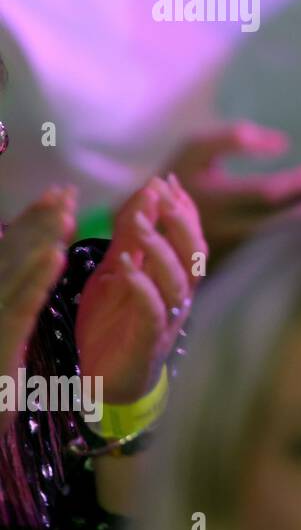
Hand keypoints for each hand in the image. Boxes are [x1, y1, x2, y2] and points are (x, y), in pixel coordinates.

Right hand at [0, 186, 75, 434]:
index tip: (59, 195)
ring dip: (39, 241)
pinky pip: (19, 309)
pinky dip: (35, 281)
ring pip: (15, 275)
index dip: (33, 224)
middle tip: (66, 191)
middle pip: (13, 258)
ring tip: (66, 213)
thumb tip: (35, 263)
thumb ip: (14, 300)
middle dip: (39, 222)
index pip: (11, 257)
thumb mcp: (3, 338)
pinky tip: (55, 258)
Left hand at [76, 175, 205, 403]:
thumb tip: (146, 195)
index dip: (184, 209)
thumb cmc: (114, 325)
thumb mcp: (117, 271)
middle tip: (161, 194)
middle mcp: (180, 298)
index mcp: (175, 280)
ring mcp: (168, 321)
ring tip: (140, 224)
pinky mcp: (149, 344)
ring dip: (160, 250)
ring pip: (178, 281)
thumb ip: (131, 238)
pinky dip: (143, 289)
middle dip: (180, 222)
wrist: (104, 383)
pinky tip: (128, 268)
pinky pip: (153, 313)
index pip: (191, 238)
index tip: (168, 180)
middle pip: (194, 255)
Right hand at [166, 121, 300, 261]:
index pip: (266, 194)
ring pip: (291, 244)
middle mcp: (228, 234)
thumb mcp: (194, 148)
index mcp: (213, 201)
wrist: (150, 231)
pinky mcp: (245, 272)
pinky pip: (287, 255)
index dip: (300, 182)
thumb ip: (233, 137)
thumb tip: (280, 143)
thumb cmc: (180, 180)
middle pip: (289, 224)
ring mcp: (237, 257)